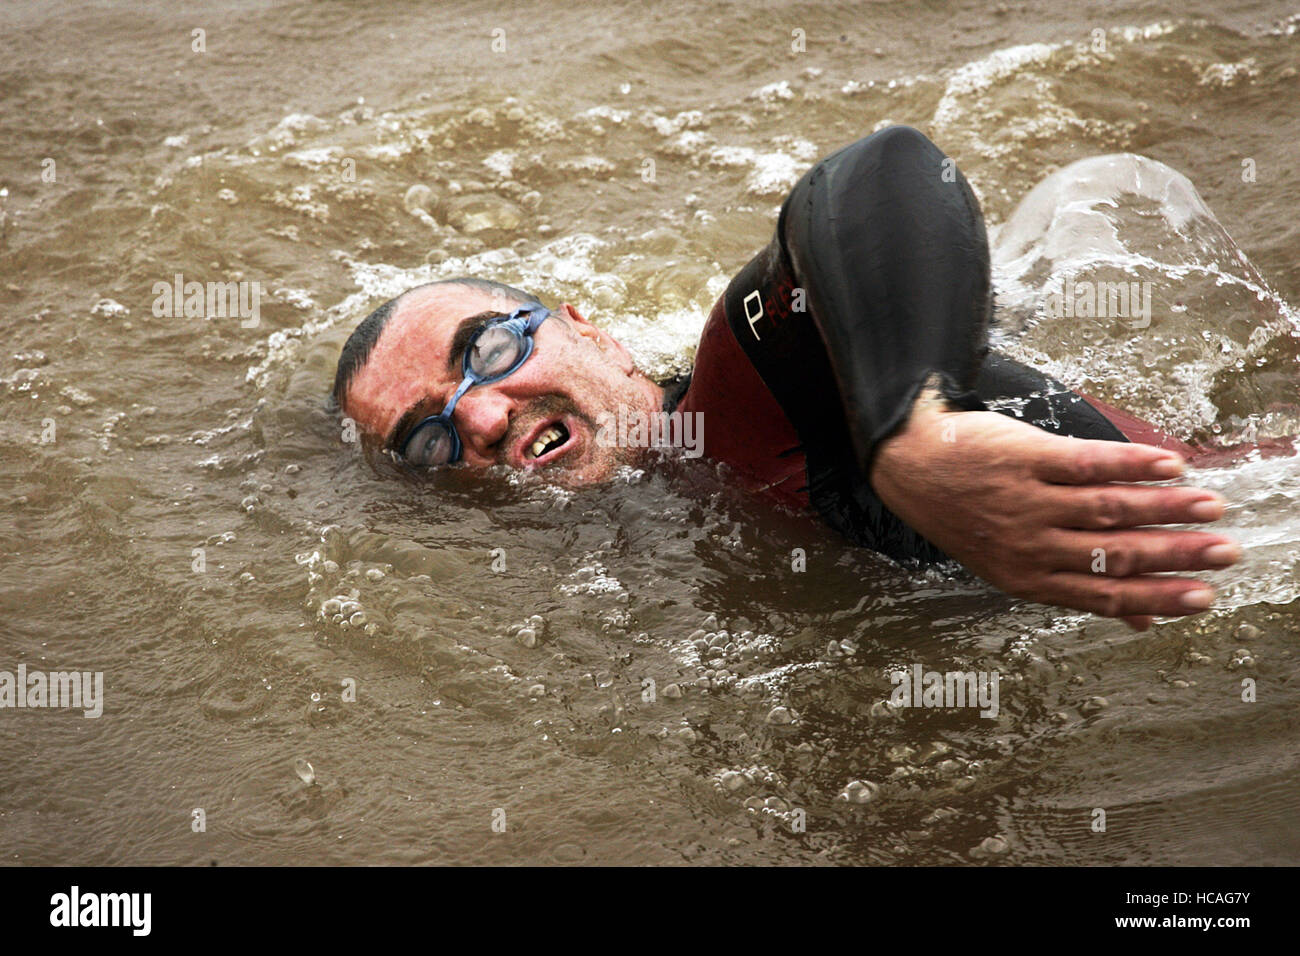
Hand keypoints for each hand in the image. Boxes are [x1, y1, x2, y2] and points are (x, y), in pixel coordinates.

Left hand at [869, 390, 1240, 629]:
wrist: (910, 464)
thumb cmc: (969, 517)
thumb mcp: (1011, 567)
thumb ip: (1075, 589)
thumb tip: (1142, 624)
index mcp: (1030, 578)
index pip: (1105, 594)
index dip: (1157, 598)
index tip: (1205, 598)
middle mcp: (1030, 544)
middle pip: (1115, 553)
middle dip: (1177, 555)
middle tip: (1225, 552)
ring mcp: (1026, 501)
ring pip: (1107, 509)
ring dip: (1165, 507)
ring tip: (1210, 506)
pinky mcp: (1024, 458)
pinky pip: (1085, 463)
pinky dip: (1129, 464)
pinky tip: (1167, 465)